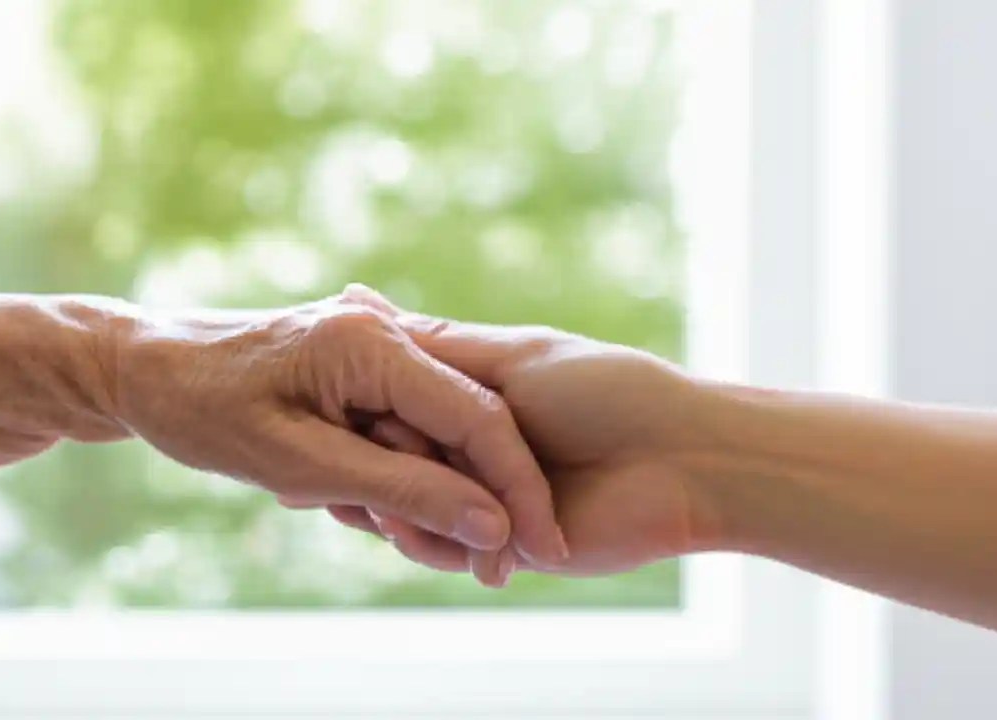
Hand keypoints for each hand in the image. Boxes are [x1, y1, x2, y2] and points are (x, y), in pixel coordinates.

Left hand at [105, 294, 568, 585]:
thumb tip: (488, 525)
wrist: (137, 366)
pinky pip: (402, 428)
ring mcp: (372, 347)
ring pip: (437, 434)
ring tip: (373, 529)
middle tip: (480, 571)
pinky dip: (394, 473)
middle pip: (469, 427)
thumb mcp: (302, 463)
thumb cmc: (204, 410)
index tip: (539, 553)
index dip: (516, 491)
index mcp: (376, 343)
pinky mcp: (357, 367)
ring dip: (427, 493)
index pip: (481, 420)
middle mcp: (386, 335)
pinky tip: (348, 500)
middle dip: (476, 500)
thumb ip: (402, 490)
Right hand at [337, 286, 715, 575]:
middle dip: (366, 456)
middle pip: (393, 458)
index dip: (358, 404)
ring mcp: (488, 499)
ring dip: (392, 498)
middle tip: (334, 451)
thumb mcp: (512, 357)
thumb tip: (357, 298)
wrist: (680, 462)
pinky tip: (408, 524)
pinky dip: (424, 538)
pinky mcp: (505, 547)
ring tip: (373, 492)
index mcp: (474, 396)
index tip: (316, 395)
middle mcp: (475, 448)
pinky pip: (446, 549)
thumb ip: (438, 348)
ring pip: (410, 506)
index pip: (393, 402)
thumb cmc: (606, 392)